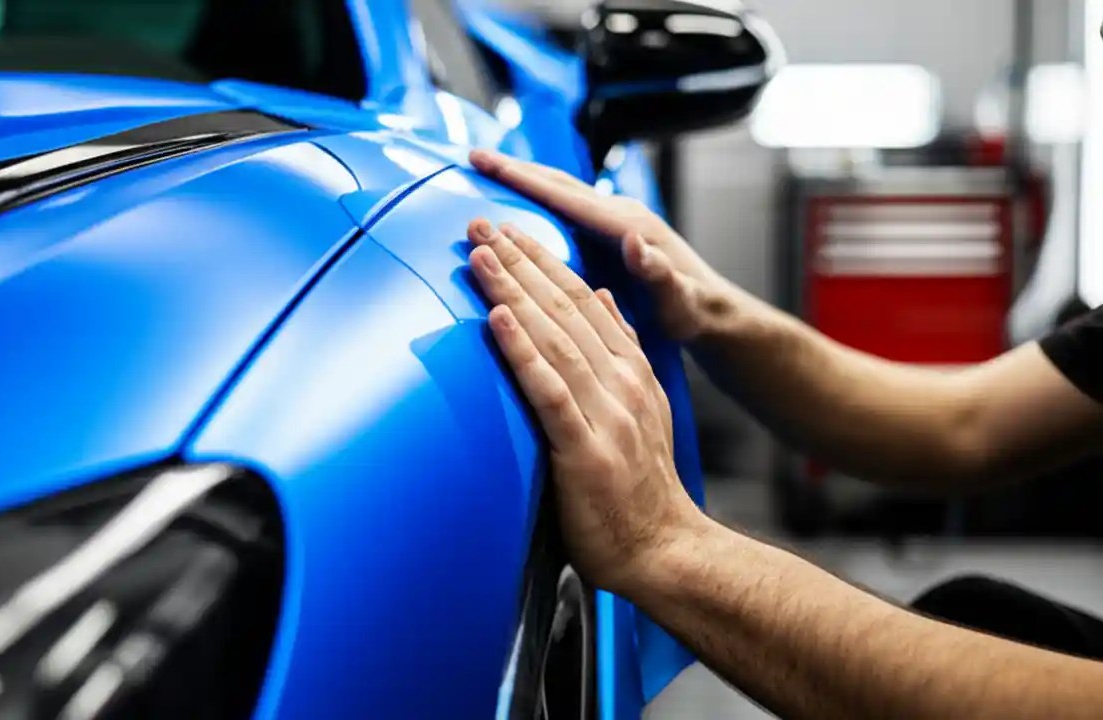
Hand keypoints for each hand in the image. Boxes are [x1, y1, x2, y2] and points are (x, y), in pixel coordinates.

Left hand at [466, 218, 705, 595]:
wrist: (665, 548)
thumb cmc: (640, 487)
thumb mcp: (642, 406)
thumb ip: (622, 352)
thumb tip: (605, 298)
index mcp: (630, 369)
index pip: (583, 299)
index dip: (544, 260)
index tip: (511, 228)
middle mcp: (620, 382)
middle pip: (564, 307)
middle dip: (520, 259)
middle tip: (480, 222)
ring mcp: (605, 414)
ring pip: (553, 338)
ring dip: (513, 290)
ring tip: (480, 254)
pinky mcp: (584, 449)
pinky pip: (548, 391)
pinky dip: (521, 351)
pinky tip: (497, 319)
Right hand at [469, 149, 737, 342]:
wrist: (710, 312)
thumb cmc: (691, 314)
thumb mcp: (676, 301)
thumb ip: (658, 274)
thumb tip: (635, 242)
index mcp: (625, 226)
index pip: (564, 196)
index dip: (522, 179)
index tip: (486, 163)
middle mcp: (619, 214)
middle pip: (557, 184)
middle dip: (513, 170)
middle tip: (472, 156)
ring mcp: (614, 220)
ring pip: (560, 192)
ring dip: (523, 179)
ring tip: (485, 169)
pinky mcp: (609, 232)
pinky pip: (566, 209)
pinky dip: (538, 198)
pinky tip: (518, 201)